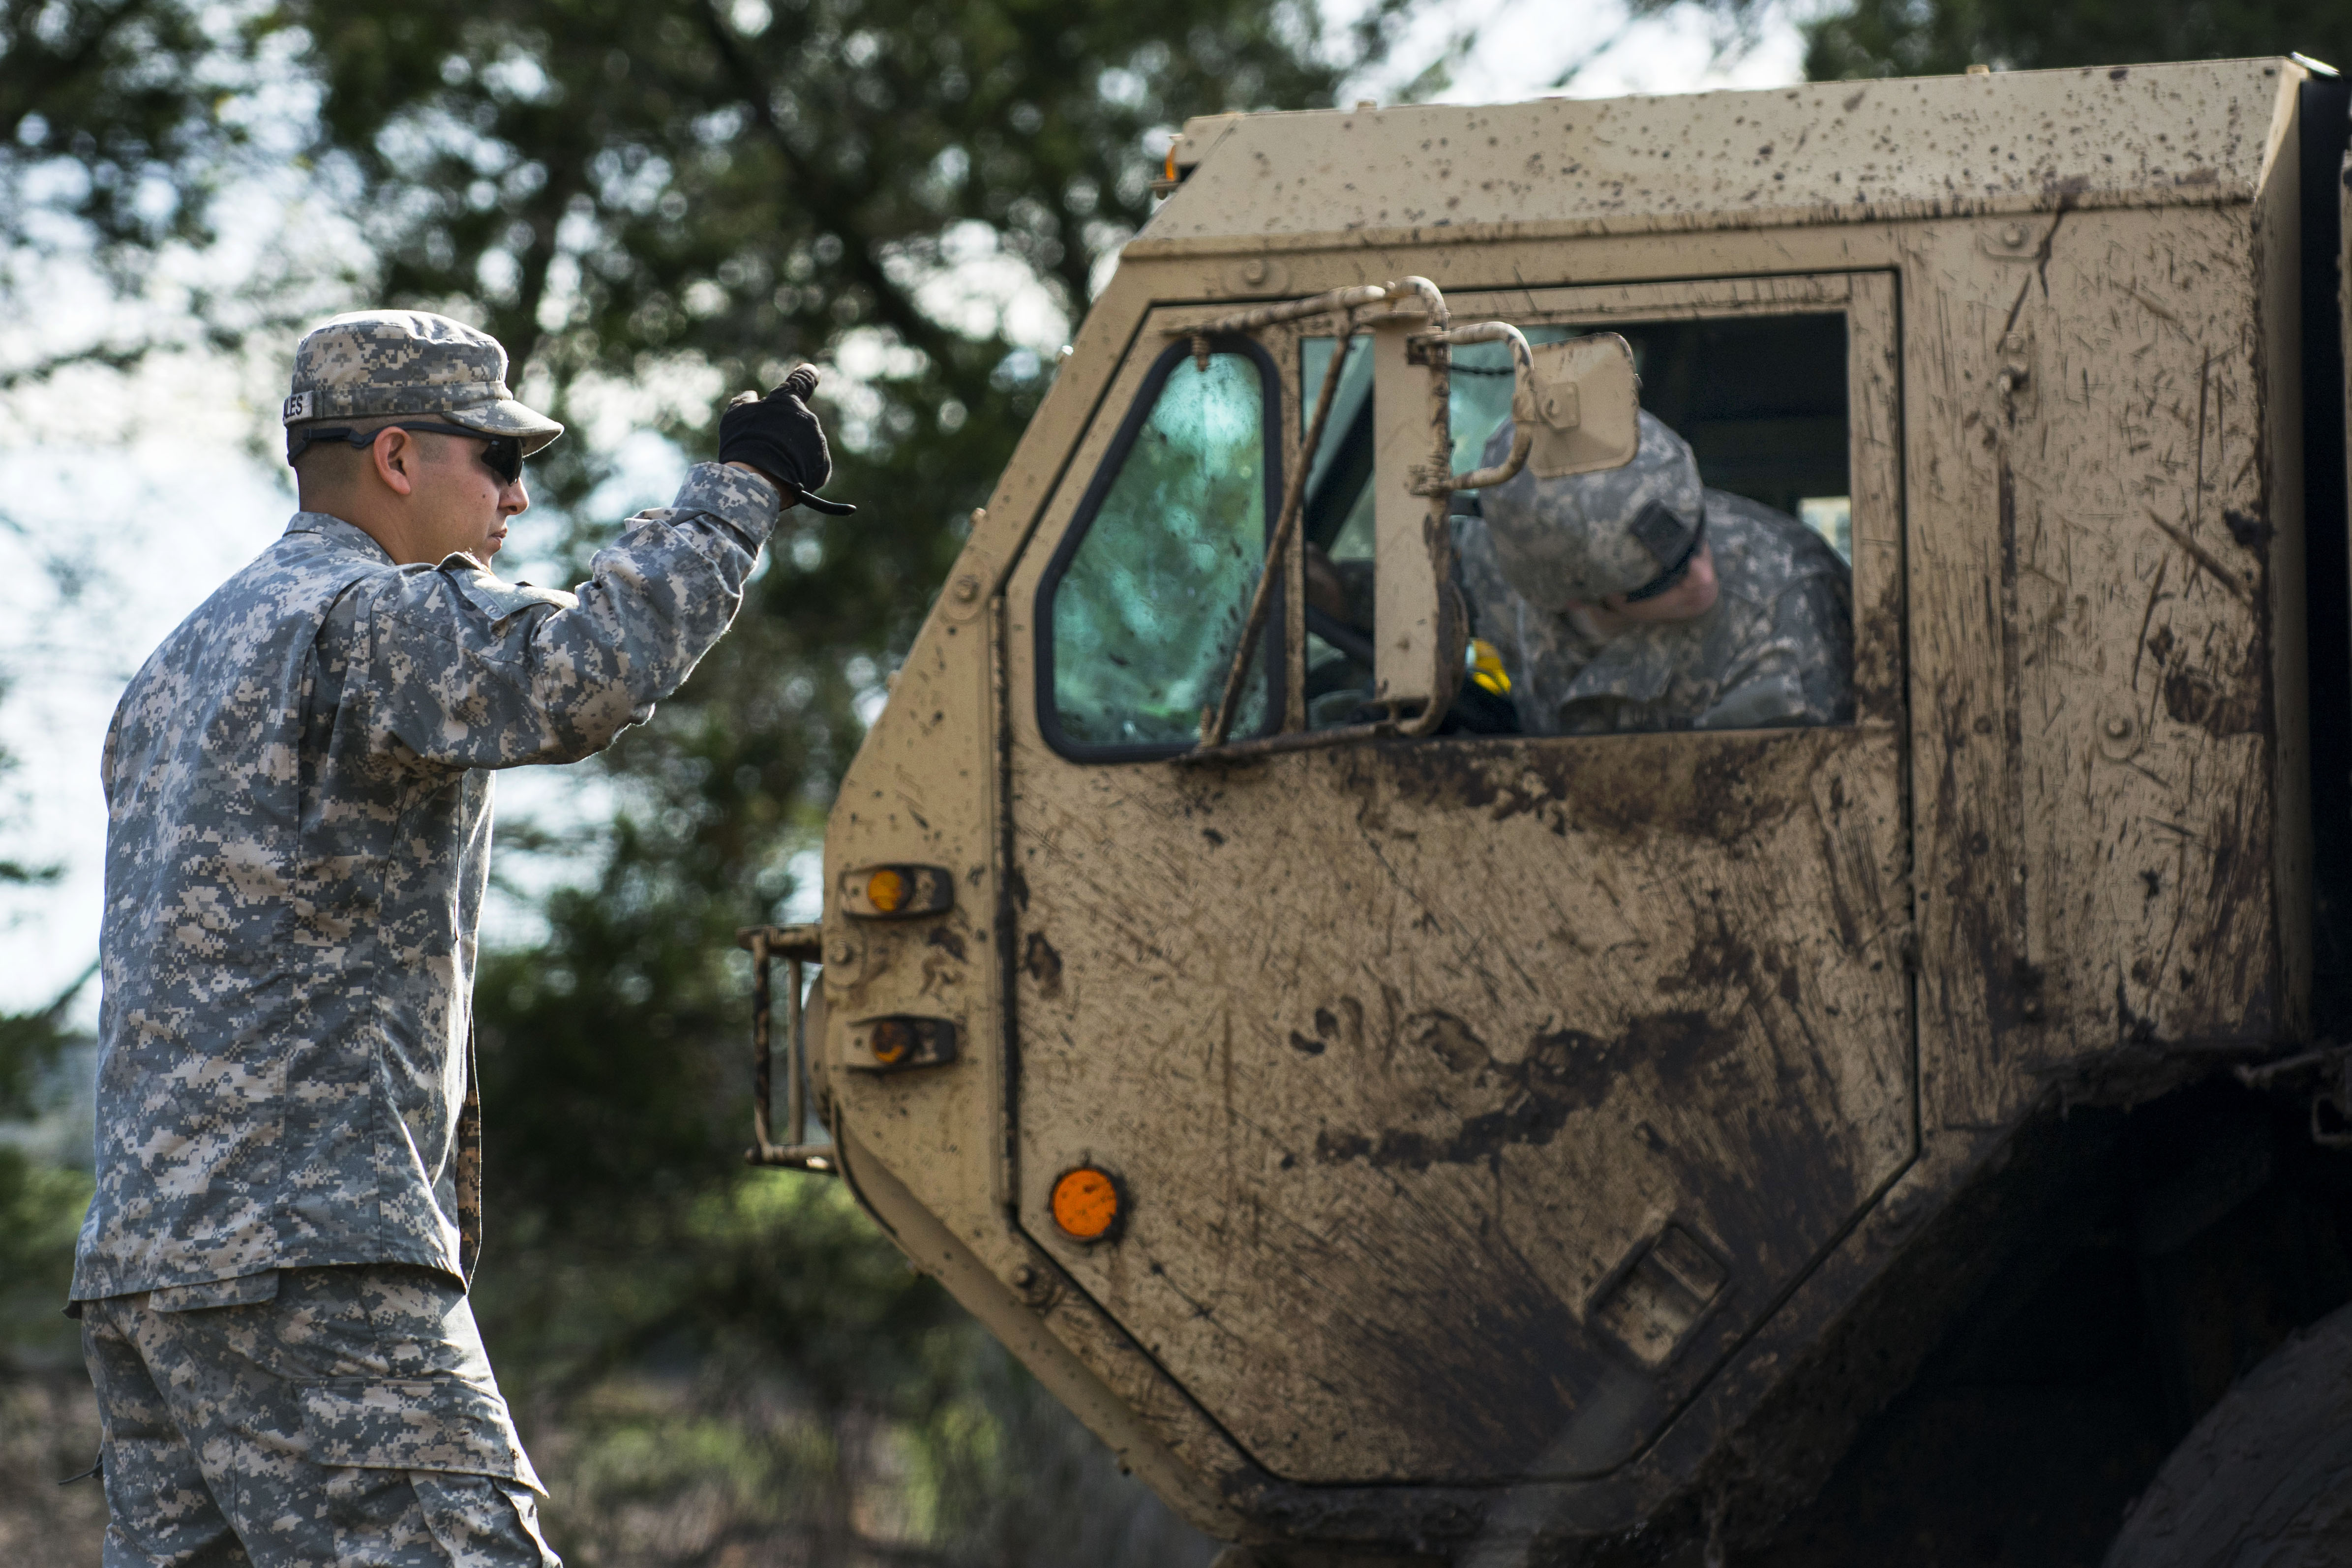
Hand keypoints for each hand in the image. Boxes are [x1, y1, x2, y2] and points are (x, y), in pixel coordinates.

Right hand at [720, 366, 836, 508]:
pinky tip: (784, 477)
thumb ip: (745, 402)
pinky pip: (810, 464)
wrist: (759, 481)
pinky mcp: (823, 466)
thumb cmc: (743, 444)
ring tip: (773, 466)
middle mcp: (807, 418)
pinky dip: (799, 470)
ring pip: (803, 445)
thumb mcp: (735, 417)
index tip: (811, 371)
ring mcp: (818, 442)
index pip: (802, 380)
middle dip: (785, 432)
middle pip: (796, 423)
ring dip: (791, 452)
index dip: (806, 374)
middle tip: (765, 447)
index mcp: (787, 400)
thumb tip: (752, 396)